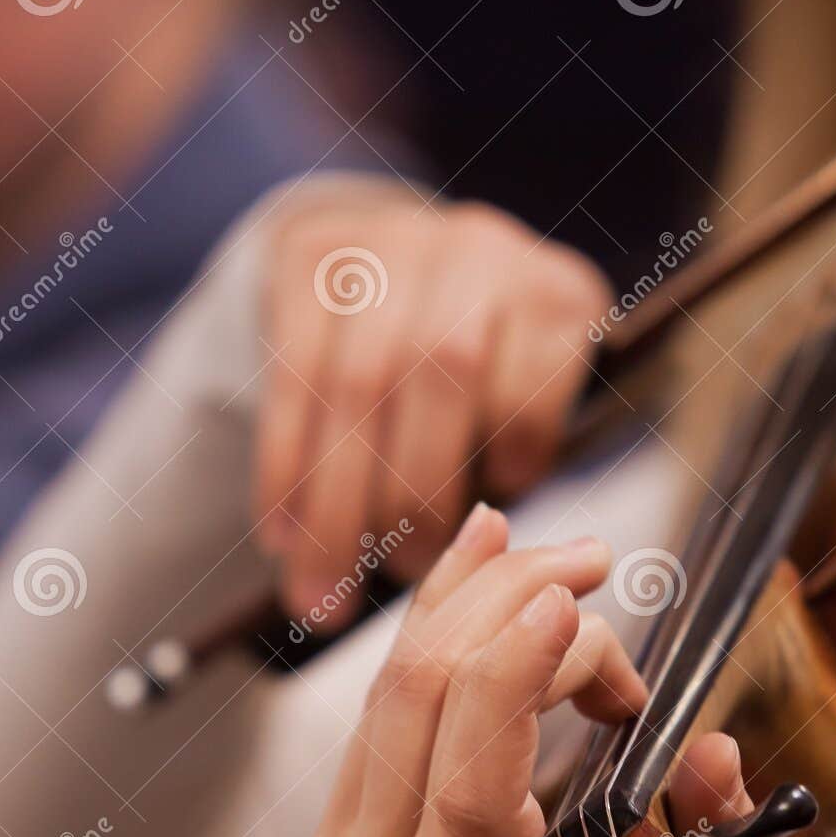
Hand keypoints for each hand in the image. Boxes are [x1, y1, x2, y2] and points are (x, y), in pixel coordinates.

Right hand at [256, 187, 610, 624]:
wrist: (400, 266)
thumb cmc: (483, 380)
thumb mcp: (528, 408)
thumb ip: (514, 466)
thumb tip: (490, 567)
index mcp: (554, 296)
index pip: (531, 384)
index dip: (505, 461)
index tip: (485, 534)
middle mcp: (476, 250)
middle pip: (439, 375)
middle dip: (410, 497)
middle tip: (398, 578)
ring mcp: (391, 242)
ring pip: (357, 386)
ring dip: (336, 506)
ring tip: (324, 594)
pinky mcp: (313, 258)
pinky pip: (289, 381)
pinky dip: (283, 473)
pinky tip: (282, 539)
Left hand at [307, 505, 752, 836]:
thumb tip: (712, 752)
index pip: (473, 785)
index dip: (519, 678)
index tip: (574, 607)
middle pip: (422, 703)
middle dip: (511, 606)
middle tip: (597, 570)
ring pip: (394, 683)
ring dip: (476, 597)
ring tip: (557, 553)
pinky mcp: (341, 815)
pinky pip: (384, 697)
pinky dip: (435, 620)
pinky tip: (476, 555)